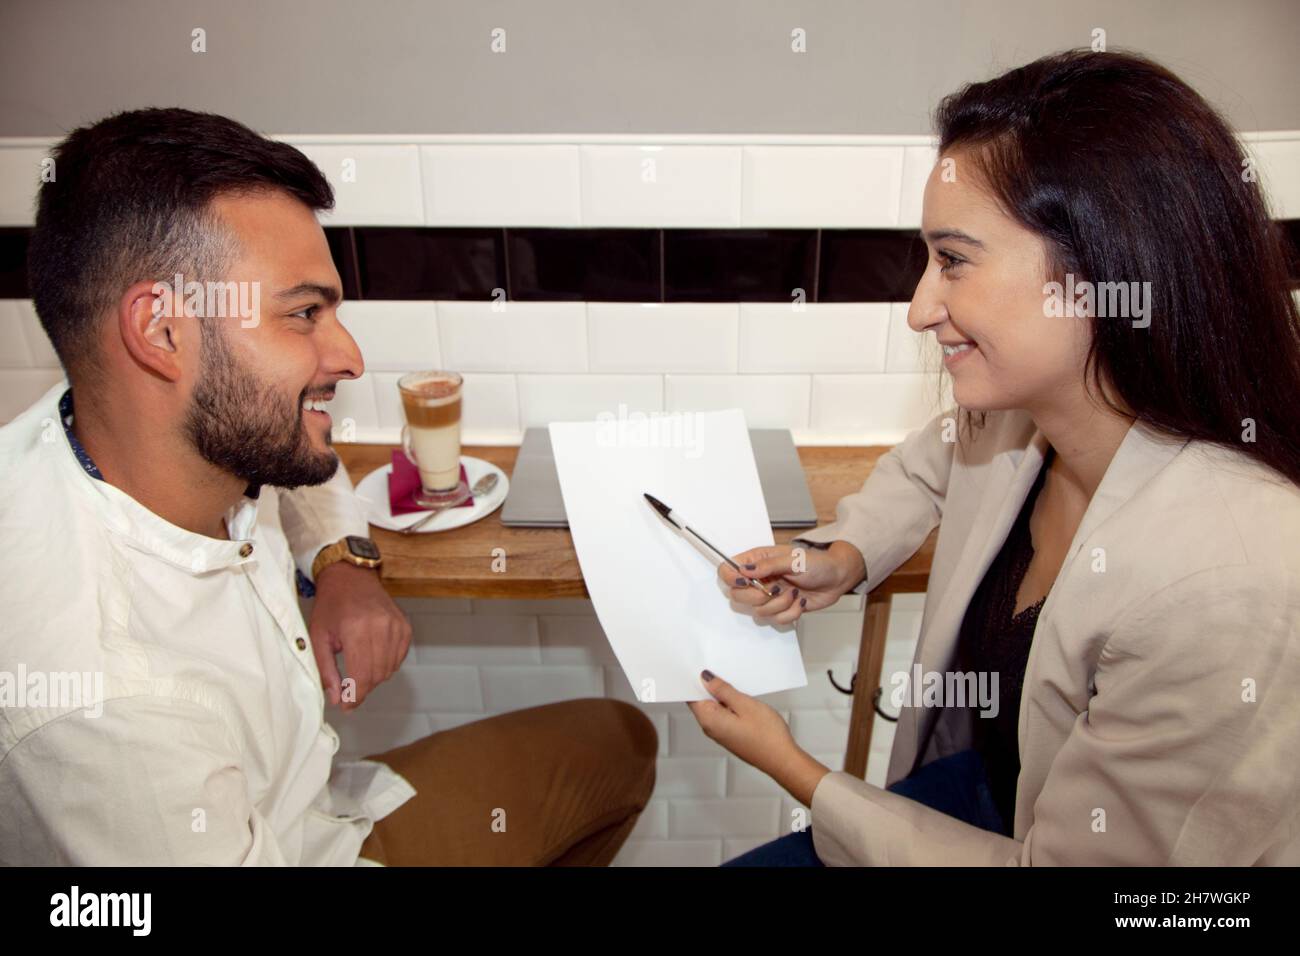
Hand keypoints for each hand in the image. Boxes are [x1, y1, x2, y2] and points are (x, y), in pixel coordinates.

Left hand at [307, 562, 411, 711]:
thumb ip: (326, 670)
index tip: (346, 706)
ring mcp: (396, 626)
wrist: (350, 577)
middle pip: (377, 675)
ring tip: (358, 670)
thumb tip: (336, 698)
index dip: (354, 696)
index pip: (362, 676)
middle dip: (363, 689)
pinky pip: (399, 658)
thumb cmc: (331, 605)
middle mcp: (380, 627)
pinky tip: (371, 657)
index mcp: (356, 629)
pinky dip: (386, 664)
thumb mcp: (318, 637)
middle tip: (348, 692)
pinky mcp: (405, 626)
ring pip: (390, 669)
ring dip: (374, 677)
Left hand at [688, 671, 829, 805]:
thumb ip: (723, 690)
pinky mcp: (731, 735)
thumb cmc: (767, 735)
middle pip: (702, 701)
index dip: (693, 680)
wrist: (782, 759)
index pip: (691, 696)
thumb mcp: (745, 704)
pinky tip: (740, 698)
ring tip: (733, 682)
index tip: (700, 665)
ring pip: (714, 708)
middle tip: (719, 669)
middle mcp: (711, 728)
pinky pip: (724, 715)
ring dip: (721, 695)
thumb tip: (706, 679)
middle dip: (709, 686)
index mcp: (709, 720)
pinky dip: (729, 705)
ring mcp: (721, 733)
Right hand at [717, 540, 864, 624]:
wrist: (837, 579)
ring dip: (779, 605)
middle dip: (757, 597)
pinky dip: (790, 613)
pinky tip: (799, 602)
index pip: (727, 570)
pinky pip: (776, 620)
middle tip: (775, 589)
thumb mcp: (794, 560)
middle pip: (737, 595)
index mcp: (757, 561)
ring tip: (794, 594)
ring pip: (757, 612)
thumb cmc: (818, 564)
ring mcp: (768, 596)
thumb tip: (745, 570)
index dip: (730, 578)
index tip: (746, 581)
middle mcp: (759, 579)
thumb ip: (768, 565)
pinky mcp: (780, 609)